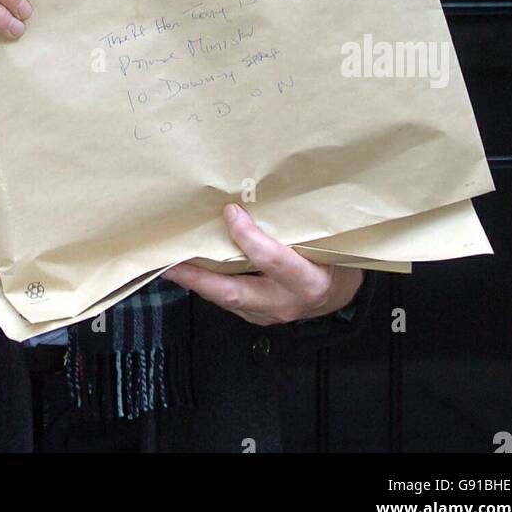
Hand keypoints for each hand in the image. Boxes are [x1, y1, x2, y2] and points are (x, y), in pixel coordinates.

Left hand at [161, 202, 363, 326]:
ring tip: (169, 263)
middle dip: (198, 277)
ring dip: (196, 282)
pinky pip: (229, 301)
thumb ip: (297, 226)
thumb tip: (259, 193)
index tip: (230, 212)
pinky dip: (208, 285)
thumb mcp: (326, 242)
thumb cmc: (334, 261)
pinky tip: (191, 270)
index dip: (249, 237)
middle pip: (234, 293)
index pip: (273, 259)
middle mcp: (285, 302)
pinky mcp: (257, 317)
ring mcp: (269, 315)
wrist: (341, 298)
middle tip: (170, 260)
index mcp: (308, 281)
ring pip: (226, 299)